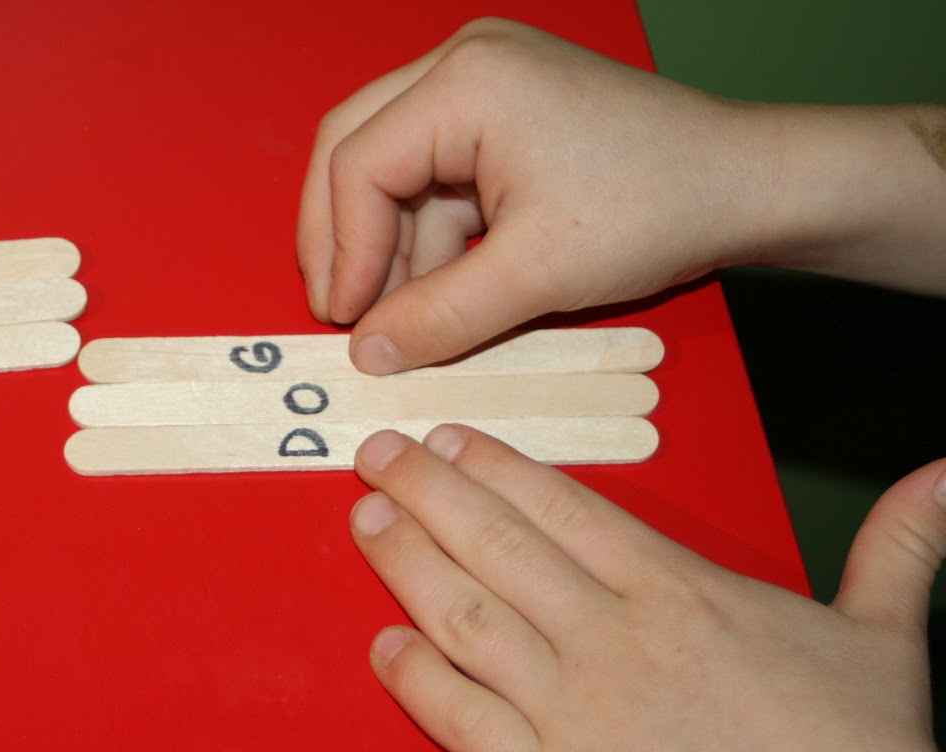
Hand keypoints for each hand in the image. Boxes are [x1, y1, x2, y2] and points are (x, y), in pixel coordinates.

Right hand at [297, 19, 775, 371]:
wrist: (746, 184)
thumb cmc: (658, 207)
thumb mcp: (536, 274)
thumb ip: (439, 316)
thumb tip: (367, 352)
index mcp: (466, 81)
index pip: (359, 164)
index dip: (343, 250)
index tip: (349, 320)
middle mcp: (464, 65)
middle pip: (354, 148)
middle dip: (342, 237)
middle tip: (339, 310)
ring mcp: (483, 83)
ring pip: (390, 168)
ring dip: (388, 247)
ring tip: (401, 319)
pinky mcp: (503, 114)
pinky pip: (433, 176)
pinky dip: (428, 237)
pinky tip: (439, 293)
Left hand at [348, 425, 945, 751]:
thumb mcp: (886, 633)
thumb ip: (898, 545)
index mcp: (679, 591)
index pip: (562, 508)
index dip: (495, 468)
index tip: (447, 438)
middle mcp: (613, 636)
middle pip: (496, 543)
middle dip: (425, 491)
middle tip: (373, 455)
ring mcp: (574, 709)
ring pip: (465, 616)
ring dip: (404, 564)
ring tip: (363, 522)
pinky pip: (460, 720)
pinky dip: (414, 680)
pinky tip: (381, 648)